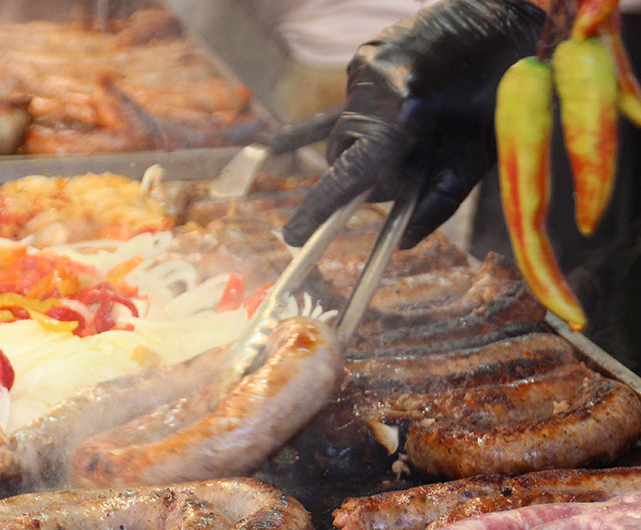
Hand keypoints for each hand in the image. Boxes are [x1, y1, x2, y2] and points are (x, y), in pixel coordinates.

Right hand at [283, 0, 545, 248]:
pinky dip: (377, 114)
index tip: (293, 238)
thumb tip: (402, 243)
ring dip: (372, 142)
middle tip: (409, 166)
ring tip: (419, 125)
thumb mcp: (477, 154)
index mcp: (403, 116)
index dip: (319, 211)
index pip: (348, 176)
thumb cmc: (499, 89)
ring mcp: (363, 67)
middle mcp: (374, 89)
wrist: (499, 15)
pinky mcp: (363, 55)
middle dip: (364, 172)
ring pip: (346, 131)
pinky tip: (412, 99)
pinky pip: (355, 103)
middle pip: (341, 157)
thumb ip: (438, 203)